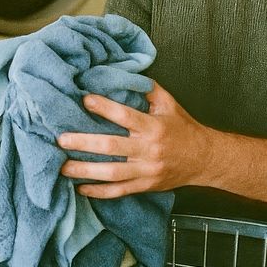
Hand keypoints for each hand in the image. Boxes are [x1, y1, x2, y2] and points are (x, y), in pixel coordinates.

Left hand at [57, 82, 209, 197]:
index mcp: (154, 127)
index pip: (125, 116)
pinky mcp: (146, 186)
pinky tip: (81, 188)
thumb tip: (124, 73)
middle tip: (61, 140)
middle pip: (112, 148)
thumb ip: (147, 89)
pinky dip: (99, 192)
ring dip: (85, 170)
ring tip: (63, 167)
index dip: (104, 107)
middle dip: (84, 143)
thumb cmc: (183, 128)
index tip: (85, 100)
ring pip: (112, 174)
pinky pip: (119, 191)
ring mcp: (147, 171)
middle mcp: (149, 150)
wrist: (204, 159)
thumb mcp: (169, 104)